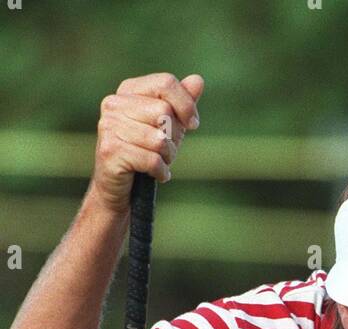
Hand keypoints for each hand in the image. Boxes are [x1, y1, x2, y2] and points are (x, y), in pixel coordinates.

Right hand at [92, 72, 203, 212]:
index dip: (186, 105)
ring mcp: (109, 126)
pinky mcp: (110, 150)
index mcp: (128, 91)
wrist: (119, 189)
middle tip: (166, 150)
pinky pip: (151, 160)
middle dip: (174, 137)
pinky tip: (155, 174)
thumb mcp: (168, 126)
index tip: (192, 124)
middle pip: (164, 112)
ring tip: (158, 162)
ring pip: (159, 139)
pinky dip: (161, 172)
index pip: (165, 83)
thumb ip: (181, 103)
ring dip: (167, 157)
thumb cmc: (145, 153)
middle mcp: (114, 104)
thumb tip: (198, 80)